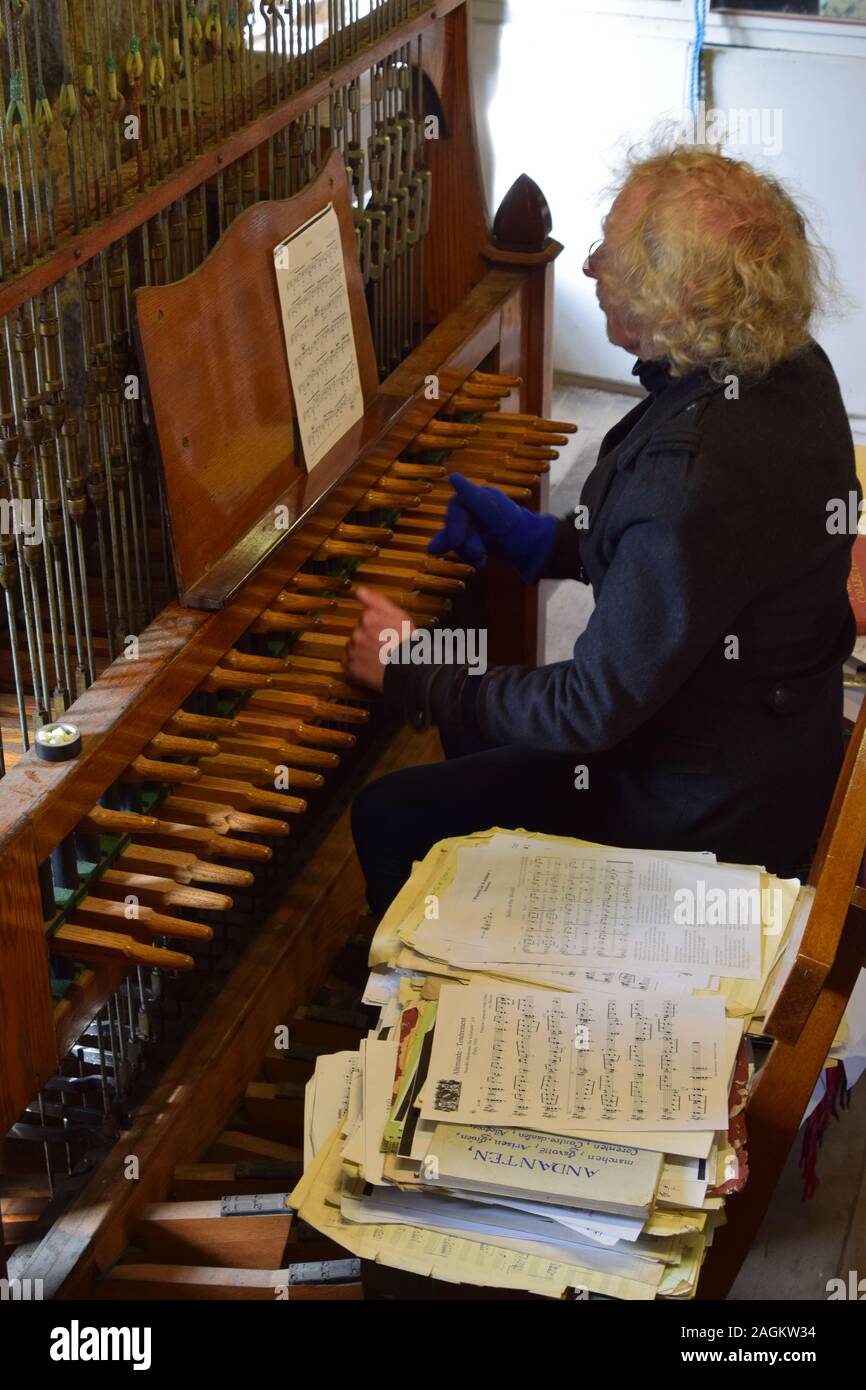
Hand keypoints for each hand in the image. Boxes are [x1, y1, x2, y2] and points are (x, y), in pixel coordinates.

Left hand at [342, 586, 415, 691]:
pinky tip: (370, 665)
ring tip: (378, 656)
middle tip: (384, 646)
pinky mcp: (351, 667)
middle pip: (358, 632)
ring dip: (362, 650)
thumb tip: (360, 591)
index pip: (365, 618)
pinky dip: (356, 664)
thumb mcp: (399, 615)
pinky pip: (348, 664)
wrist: (409, 670)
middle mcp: (357, 633)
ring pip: (353, 647)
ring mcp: (353, 651)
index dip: (377, 625)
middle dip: (368, 638)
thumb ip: (376, 601)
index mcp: (368, 618)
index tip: (386, 632)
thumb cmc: (408, 643)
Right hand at [427, 473, 556, 582]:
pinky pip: (465, 551)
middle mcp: (474, 510)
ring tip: (480, 558)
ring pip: (457, 540)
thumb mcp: (490, 507)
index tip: (457, 541)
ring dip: (466, 552)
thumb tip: (452, 476)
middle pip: (454, 526)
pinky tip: (481, 563)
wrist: (532, 546)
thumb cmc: (512, 524)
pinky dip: (471, 558)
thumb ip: (470, 493)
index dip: (454, 524)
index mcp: (477, 497)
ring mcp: (476, 527)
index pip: (456, 507)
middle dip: (463, 541)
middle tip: (477, 552)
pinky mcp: (479, 542)